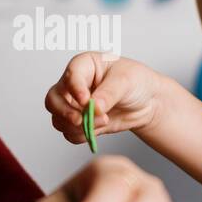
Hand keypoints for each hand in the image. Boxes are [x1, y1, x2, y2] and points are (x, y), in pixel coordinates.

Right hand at [44, 53, 165, 145]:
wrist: (147, 102)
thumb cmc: (136, 81)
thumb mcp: (126, 81)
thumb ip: (109, 93)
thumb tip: (94, 107)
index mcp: (83, 65)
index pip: (70, 76)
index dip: (74, 89)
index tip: (86, 100)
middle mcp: (73, 85)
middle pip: (53, 100)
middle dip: (66, 113)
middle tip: (81, 119)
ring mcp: (74, 105)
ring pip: (59, 120)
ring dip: (77, 126)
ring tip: (103, 121)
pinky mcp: (80, 122)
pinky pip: (69, 133)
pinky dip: (82, 135)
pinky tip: (100, 128)